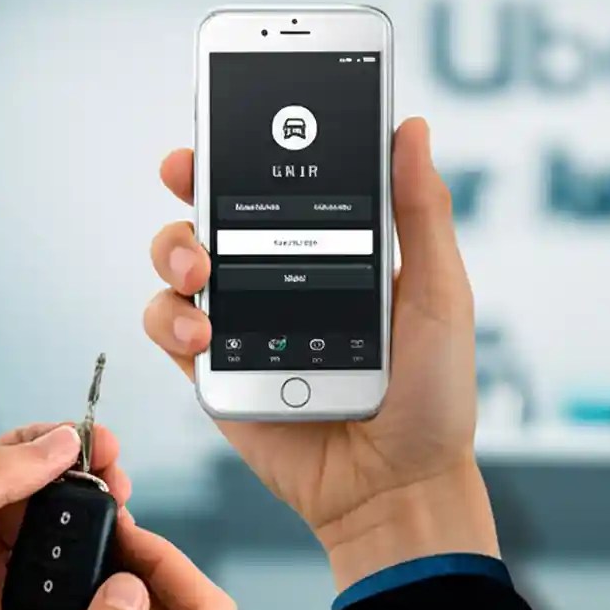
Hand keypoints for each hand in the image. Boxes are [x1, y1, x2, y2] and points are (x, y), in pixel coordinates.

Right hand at [144, 117, 498, 588]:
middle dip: (193, 188)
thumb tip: (413, 130)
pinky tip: (204, 331)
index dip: (247, 150)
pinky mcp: (220, 373)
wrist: (398, 487)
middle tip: (191, 179)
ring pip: (178, 266)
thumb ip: (421, 214)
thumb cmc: (433, 398)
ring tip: (203, 274)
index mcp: (333, 254)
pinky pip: (169, 330)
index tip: (226, 122)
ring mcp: (246, 326)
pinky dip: (171, 320)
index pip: (281, 188)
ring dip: (175, 253)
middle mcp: (281, 282)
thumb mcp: (439, 295)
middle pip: (215, 214)